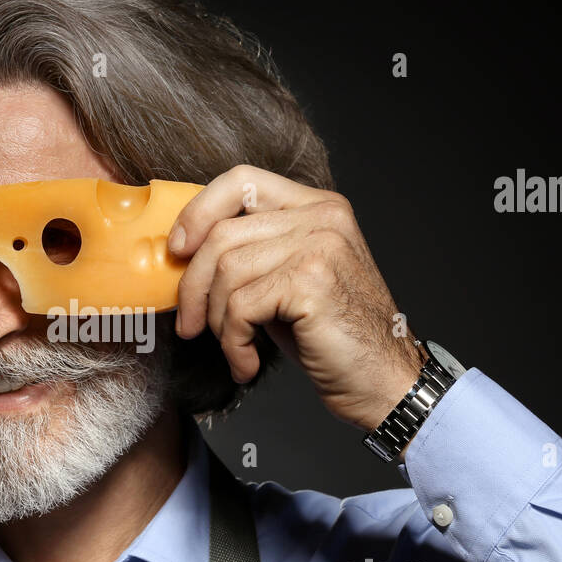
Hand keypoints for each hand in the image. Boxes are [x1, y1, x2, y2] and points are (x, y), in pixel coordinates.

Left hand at [170, 165, 422, 432]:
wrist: (384, 381)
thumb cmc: (332, 338)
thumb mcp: (286, 281)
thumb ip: (249, 253)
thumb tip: (183, 252)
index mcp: (316, 207)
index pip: (242, 180)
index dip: (198, 211)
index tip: (178, 250)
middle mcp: (322, 217)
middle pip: (223, 232)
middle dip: (193, 285)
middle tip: (189, 324)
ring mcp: (319, 245)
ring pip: (226, 271)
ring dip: (216, 320)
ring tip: (234, 348)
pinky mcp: (310, 281)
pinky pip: (240, 307)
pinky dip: (233, 342)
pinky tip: (247, 362)